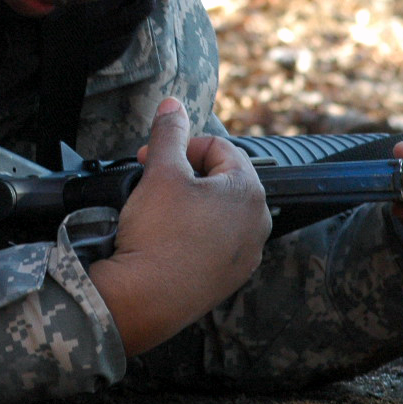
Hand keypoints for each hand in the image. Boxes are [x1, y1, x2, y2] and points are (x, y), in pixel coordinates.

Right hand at [88, 97, 270, 356]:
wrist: (144, 299)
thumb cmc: (157, 234)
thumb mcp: (160, 172)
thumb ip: (169, 133)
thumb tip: (173, 104)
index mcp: (249, 191)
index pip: (218, 147)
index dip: (181, 147)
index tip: (153, 158)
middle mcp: (258, 223)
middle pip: (221, 179)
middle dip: (186, 174)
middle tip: (152, 181)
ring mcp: (246, 254)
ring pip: (217, 212)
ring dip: (189, 203)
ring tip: (158, 211)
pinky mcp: (229, 278)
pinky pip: (214, 242)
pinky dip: (193, 234)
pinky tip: (167, 240)